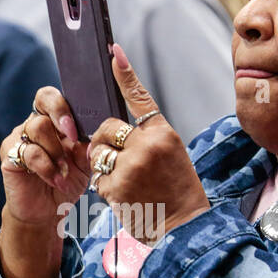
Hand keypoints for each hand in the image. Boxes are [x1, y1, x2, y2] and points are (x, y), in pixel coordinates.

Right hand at [0, 86, 90, 228]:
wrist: (46, 211)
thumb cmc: (65, 182)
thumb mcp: (85, 163)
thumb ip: (88, 145)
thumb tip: (96, 132)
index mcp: (52, 121)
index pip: (51, 95)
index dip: (63, 103)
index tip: (77, 125)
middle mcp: (33, 125)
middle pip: (42, 101)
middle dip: (61, 115)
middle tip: (72, 137)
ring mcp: (19, 140)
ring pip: (37, 127)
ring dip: (56, 149)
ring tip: (65, 170)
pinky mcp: (9, 158)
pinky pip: (28, 153)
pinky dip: (47, 167)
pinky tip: (56, 180)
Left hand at [87, 44, 209, 242]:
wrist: (182, 225)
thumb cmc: (175, 188)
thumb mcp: (170, 153)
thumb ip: (146, 137)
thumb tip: (113, 127)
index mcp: (163, 133)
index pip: (139, 98)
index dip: (124, 74)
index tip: (112, 52)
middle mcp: (147, 145)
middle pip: (105, 128)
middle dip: (103, 141)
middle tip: (118, 159)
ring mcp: (130, 166)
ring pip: (96, 152)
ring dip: (100, 163)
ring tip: (123, 178)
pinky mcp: (115, 186)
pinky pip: (95, 177)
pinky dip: (103, 185)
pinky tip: (122, 194)